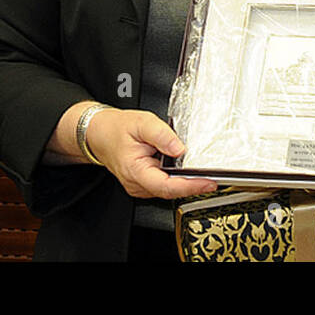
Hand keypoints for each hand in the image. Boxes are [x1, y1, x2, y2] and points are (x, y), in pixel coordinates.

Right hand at [84, 108, 217, 199]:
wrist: (99, 133)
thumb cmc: (117, 129)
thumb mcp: (142, 122)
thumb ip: (162, 135)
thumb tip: (180, 148)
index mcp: (135, 171)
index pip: (166, 186)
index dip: (189, 186)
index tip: (208, 183)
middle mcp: (137, 184)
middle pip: (170, 191)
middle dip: (193, 186)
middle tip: (214, 177)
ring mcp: (140, 186)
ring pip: (168, 190)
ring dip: (186, 183)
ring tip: (205, 173)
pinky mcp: (144, 183)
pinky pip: (164, 184)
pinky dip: (178, 179)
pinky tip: (188, 171)